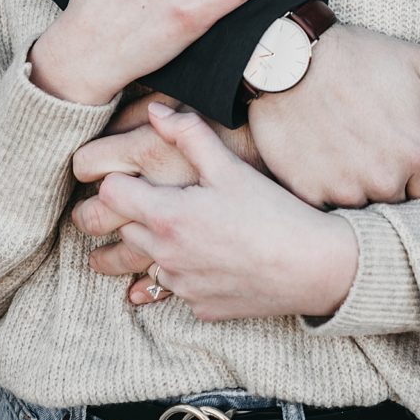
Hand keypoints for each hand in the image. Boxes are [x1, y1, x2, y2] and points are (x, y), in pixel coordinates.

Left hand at [72, 104, 357, 319]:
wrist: (311, 266)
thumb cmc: (272, 211)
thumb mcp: (230, 166)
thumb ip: (188, 134)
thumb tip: (154, 111)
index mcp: (167, 216)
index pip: (108, 194)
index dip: (118, 179)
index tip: (137, 174)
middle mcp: (165, 256)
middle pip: (123, 229)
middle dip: (137, 211)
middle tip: (168, 196)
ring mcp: (181, 286)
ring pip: (147, 261)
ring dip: (160, 244)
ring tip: (196, 226)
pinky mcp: (199, 308)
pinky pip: (178, 287)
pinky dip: (188, 272)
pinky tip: (217, 256)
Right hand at [249, 24, 419, 206]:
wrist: (289, 55)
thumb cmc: (360, 55)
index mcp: (419, 155)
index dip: (419, 182)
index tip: (404, 165)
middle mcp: (385, 181)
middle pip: (397, 207)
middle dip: (389, 188)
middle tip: (369, 156)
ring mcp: (344, 191)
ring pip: (360, 211)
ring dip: (356, 194)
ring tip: (343, 159)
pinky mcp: (308, 194)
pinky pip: (323, 212)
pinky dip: (323, 194)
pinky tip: (318, 164)